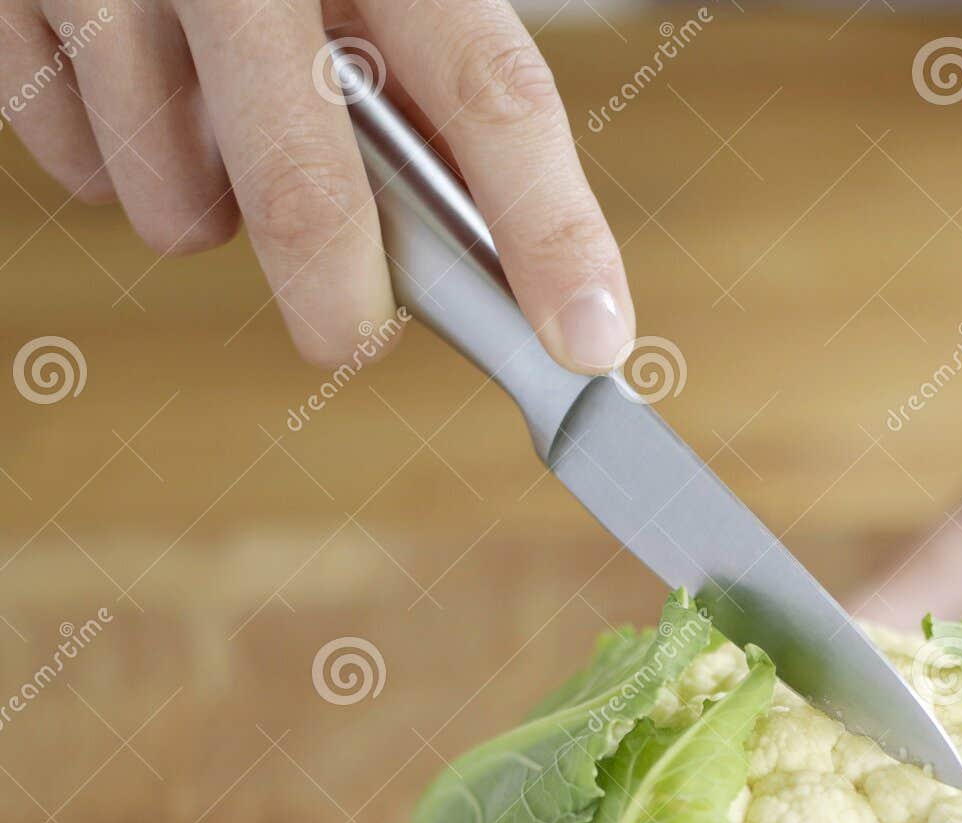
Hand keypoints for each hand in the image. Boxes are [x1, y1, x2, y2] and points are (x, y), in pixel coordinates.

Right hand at [1, 0, 632, 370]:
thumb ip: (428, 72)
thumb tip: (493, 245)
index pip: (492, 93)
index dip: (549, 230)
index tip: (591, 338)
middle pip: (310, 196)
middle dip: (340, 304)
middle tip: (348, 333)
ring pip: (176, 204)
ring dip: (208, 208)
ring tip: (210, 121)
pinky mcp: (6, 1)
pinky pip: (76, 166)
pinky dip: (116, 159)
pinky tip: (130, 84)